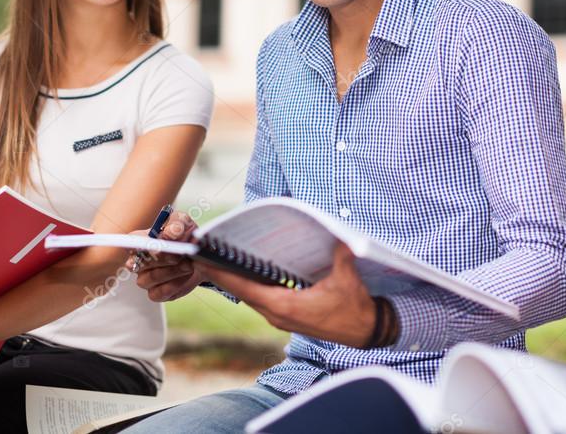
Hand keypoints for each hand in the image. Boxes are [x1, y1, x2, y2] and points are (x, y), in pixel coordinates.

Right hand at [132, 212, 204, 301]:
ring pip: (149, 278)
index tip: (156, 245)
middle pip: (141, 262)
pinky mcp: (156, 293)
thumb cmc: (187, 236)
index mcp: (141, 240)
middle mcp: (139, 260)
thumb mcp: (185, 223)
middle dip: (163, 258)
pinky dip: (174, 284)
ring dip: (171, 271)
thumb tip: (168, 235)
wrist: (201, 256)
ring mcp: (145, 278)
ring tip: (188, 264)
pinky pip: (158, 293)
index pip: (131, 242)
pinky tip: (186, 275)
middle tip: (180, 255)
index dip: (141, 244)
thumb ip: (176, 224)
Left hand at [196, 243, 377, 347]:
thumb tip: (337, 233)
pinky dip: (248, 285)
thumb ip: (340, 255)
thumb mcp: (347, 279)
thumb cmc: (354, 308)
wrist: (365, 331)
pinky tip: (244, 270)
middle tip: (201, 252)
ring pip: (248, 296)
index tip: (201, 259)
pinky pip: (259, 298)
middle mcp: (276, 314)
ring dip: (233, 279)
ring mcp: (280, 317)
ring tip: (216, 257)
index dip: (221, 273)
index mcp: (284, 306)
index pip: (244, 288)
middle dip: (220, 272)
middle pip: (240, 291)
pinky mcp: (286, 316)